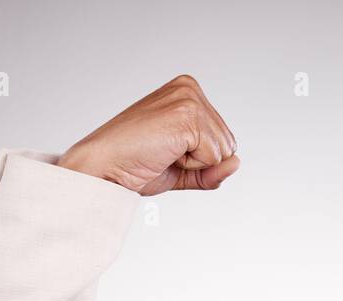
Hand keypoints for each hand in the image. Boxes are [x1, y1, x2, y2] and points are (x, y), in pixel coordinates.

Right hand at [56, 74, 239, 195]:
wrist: (104, 169)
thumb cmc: (135, 165)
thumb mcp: (183, 170)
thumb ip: (213, 168)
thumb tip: (237, 162)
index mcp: (188, 92)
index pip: (223, 139)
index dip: (200, 159)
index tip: (166, 151)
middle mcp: (189, 89)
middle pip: (228, 144)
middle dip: (200, 162)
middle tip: (163, 154)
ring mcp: (188, 99)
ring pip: (224, 151)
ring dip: (195, 164)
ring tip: (162, 152)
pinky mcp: (187, 116)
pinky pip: (214, 158)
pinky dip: (191, 166)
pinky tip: (164, 153)